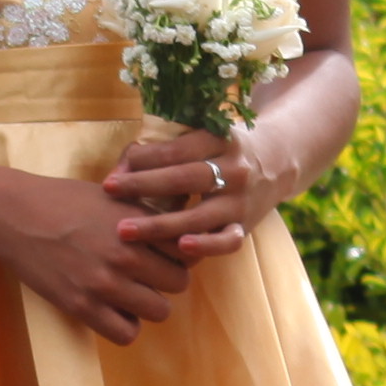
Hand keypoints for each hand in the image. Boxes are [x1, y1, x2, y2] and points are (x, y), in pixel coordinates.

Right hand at [0, 166, 194, 342]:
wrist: (13, 214)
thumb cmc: (63, 199)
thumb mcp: (112, 194)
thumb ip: (146, 209)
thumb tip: (179, 215)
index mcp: (136, 224)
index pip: (187, 250)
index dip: (179, 253)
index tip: (165, 253)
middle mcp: (126, 254)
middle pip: (178, 283)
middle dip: (166, 280)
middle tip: (147, 275)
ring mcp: (104, 283)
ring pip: (159, 311)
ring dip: (148, 304)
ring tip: (131, 293)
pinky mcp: (81, 306)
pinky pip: (126, 333)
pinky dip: (126, 325)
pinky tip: (114, 309)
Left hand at [103, 120, 295, 262]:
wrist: (276, 162)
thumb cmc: (221, 149)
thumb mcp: (201, 136)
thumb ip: (164, 147)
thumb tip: (120, 166)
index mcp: (219, 139)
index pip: (176, 149)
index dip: (142, 159)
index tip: (113, 170)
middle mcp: (234, 169)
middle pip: (183, 178)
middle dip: (142, 185)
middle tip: (109, 191)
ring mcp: (241, 200)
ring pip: (200, 215)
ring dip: (159, 225)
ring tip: (125, 230)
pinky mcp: (246, 225)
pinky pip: (228, 241)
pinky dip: (206, 246)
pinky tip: (180, 249)